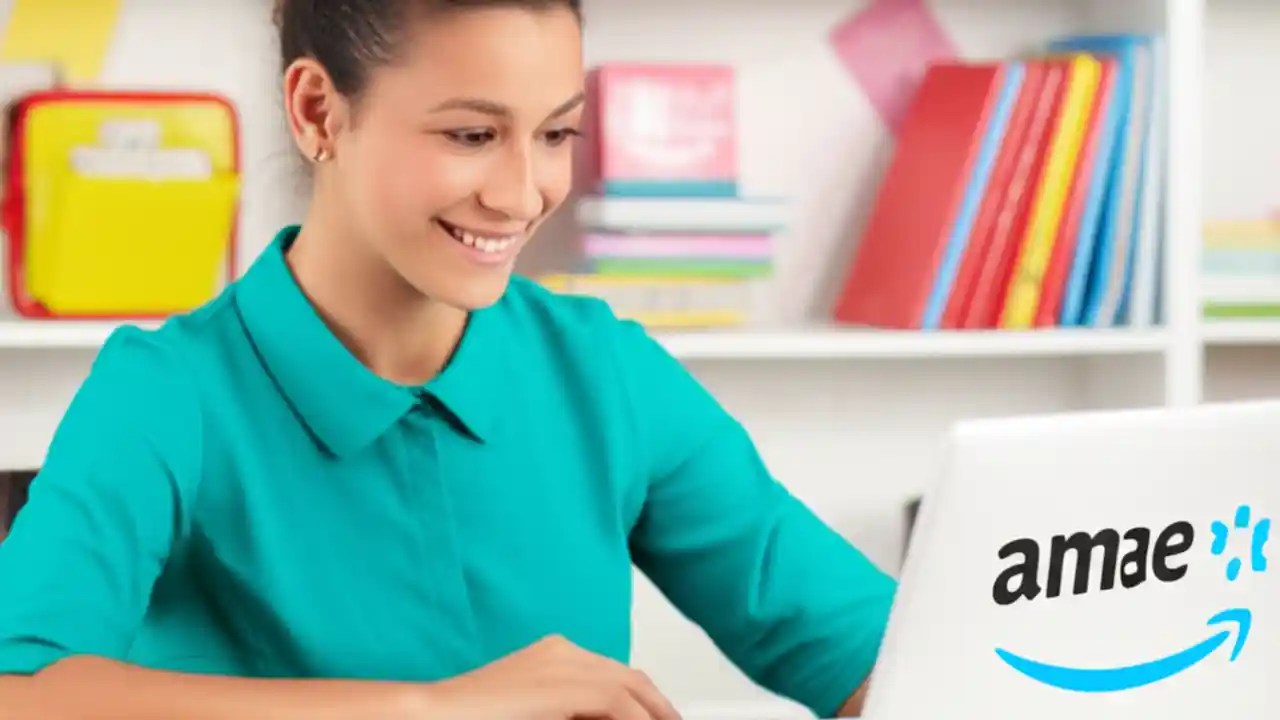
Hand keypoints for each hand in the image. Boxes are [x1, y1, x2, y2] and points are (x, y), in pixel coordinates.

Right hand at [421, 634, 681, 719]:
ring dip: (655, 714)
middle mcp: (563, 652)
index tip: (658, 719)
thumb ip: (569, 714)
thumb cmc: (472, 718)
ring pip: (630, 687)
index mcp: (554, 655)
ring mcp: (562, 663)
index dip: (644, 701)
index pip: (615, 674)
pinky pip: (618, 704)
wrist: (432, 715)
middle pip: (630, 676)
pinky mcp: (561, 683)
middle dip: (658, 707)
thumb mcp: (535, 716)